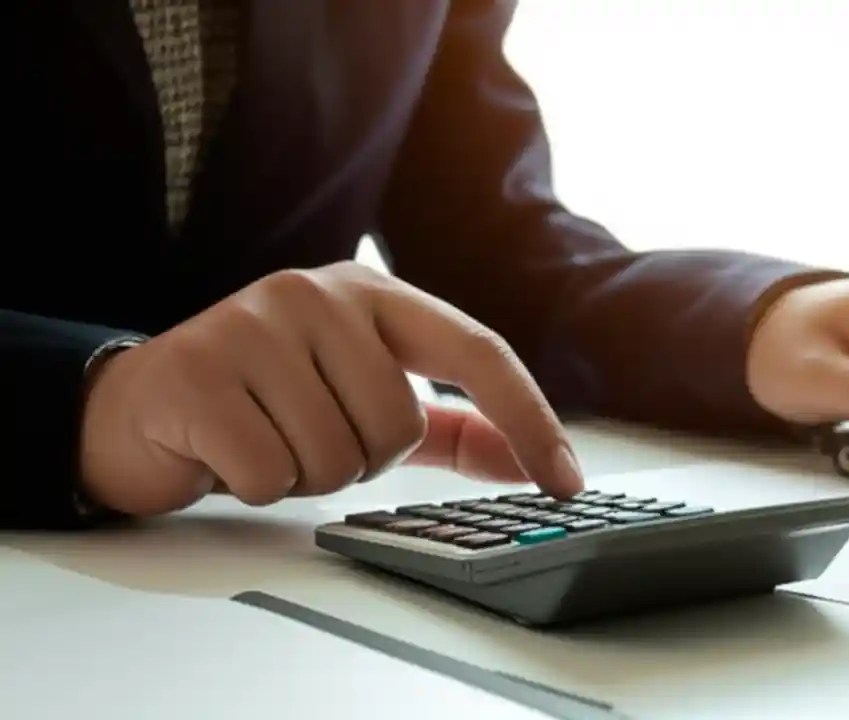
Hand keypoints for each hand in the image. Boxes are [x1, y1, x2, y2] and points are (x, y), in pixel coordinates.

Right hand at [79, 261, 582, 515]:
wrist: (143, 408)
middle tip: (310, 436)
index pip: (478, 349)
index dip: (528, 417)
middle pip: (397, 424)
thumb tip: (527, 457)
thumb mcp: (365, 399)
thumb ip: (451, 426)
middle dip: (361, 459)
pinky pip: (270, 475)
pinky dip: (256, 485)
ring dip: (307, 475)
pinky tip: (227, 451)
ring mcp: (252, 323)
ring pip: (335, 456)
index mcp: (374, 293)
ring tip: (268, 439)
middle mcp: (317, 292)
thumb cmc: (270, 402)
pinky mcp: (196, 371)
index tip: (566, 480)